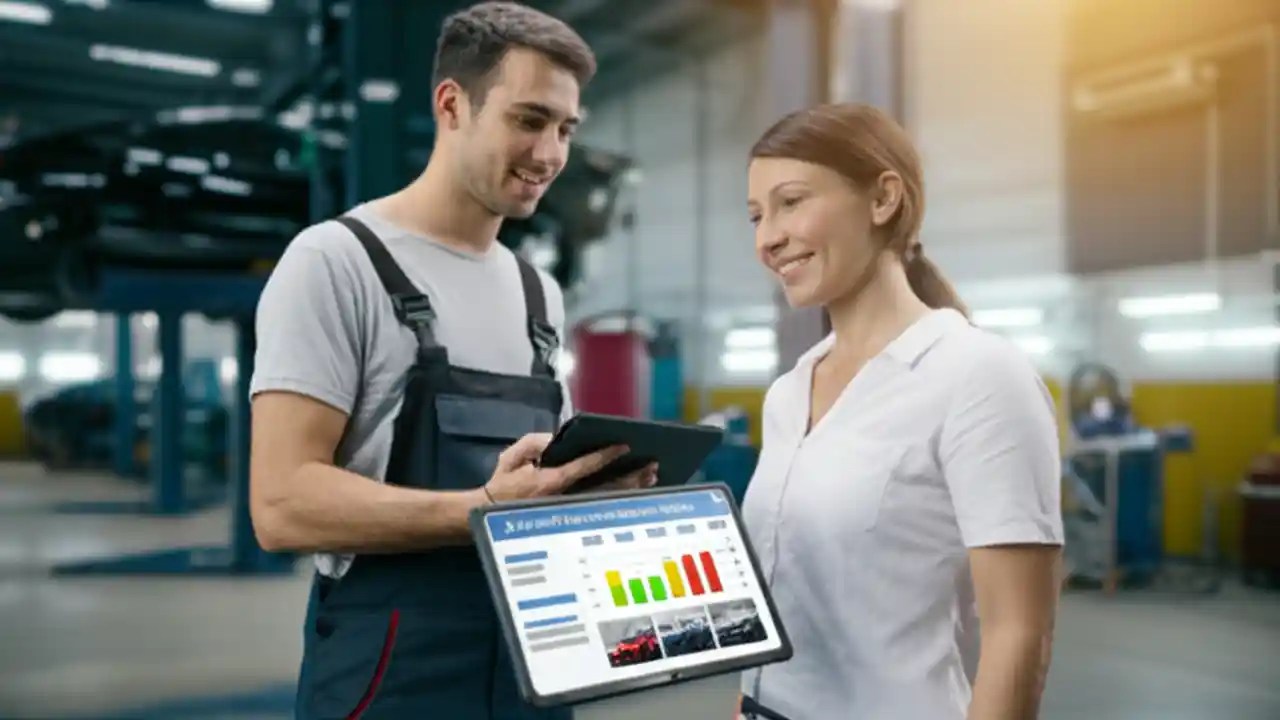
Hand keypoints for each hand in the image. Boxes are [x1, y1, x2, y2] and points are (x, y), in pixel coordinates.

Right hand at [483, 433, 655, 501]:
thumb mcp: (512, 457)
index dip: (604, 456)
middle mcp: (565, 498)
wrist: (490, 515)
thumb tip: (556, 440)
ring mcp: (571, 509)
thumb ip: (534, 443)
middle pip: (605, 487)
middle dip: (630, 477)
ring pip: (607, 499)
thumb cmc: (503, 484)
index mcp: (550, 482)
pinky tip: (636, 489)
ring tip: (650, 477)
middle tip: (651, 466)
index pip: (583, 467)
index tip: (624, 447)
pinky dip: (620, 496)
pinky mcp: (573, 515)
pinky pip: (602, 505)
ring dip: (630, 488)